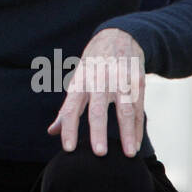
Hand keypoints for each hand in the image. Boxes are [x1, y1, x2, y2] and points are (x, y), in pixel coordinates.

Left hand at [48, 28, 145, 156]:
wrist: (118, 36)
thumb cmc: (93, 66)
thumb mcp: (77, 81)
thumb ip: (67, 108)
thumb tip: (52, 132)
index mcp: (79, 83)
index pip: (70, 109)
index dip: (68, 129)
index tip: (68, 149)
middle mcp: (98, 81)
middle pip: (97, 110)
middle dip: (98, 132)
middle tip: (99, 154)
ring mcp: (119, 80)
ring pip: (124, 110)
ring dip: (127, 134)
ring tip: (129, 154)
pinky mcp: (137, 81)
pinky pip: (139, 108)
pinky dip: (138, 128)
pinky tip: (136, 143)